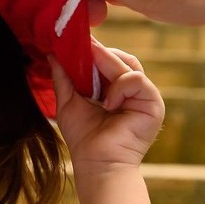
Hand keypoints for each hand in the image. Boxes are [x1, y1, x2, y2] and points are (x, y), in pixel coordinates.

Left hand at [49, 40, 162, 171]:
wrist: (97, 162)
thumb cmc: (84, 138)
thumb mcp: (68, 102)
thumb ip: (63, 78)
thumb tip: (52, 54)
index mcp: (116, 90)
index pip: (109, 61)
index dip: (95, 51)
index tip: (77, 41)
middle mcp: (132, 91)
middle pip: (121, 59)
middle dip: (99, 53)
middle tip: (82, 45)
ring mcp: (144, 96)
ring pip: (129, 65)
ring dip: (107, 68)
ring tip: (92, 83)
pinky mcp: (153, 103)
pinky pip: (137, 79)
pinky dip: (119, 88)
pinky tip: (108, 104)